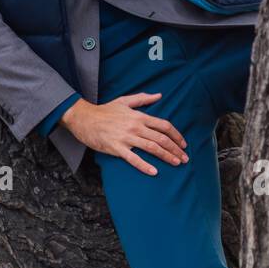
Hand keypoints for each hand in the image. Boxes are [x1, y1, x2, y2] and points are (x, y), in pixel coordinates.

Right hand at [61, 94, 188, 175]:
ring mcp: (126, 138)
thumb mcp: (124, 101)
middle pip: (161, 139)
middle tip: (185, 158)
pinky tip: (154, 172)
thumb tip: (159, 95)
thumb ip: (143, 98)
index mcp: (139, 116)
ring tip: (177, 163)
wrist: (84, 118)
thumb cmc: (105, 111)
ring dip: (166, 156)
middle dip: (176, 149)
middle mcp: (135, 127)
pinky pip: (133, 158)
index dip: (177, 135)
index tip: (184, 144)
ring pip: (152, 148)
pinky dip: (144, 165)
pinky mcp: (116, 148)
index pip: (164, 126)